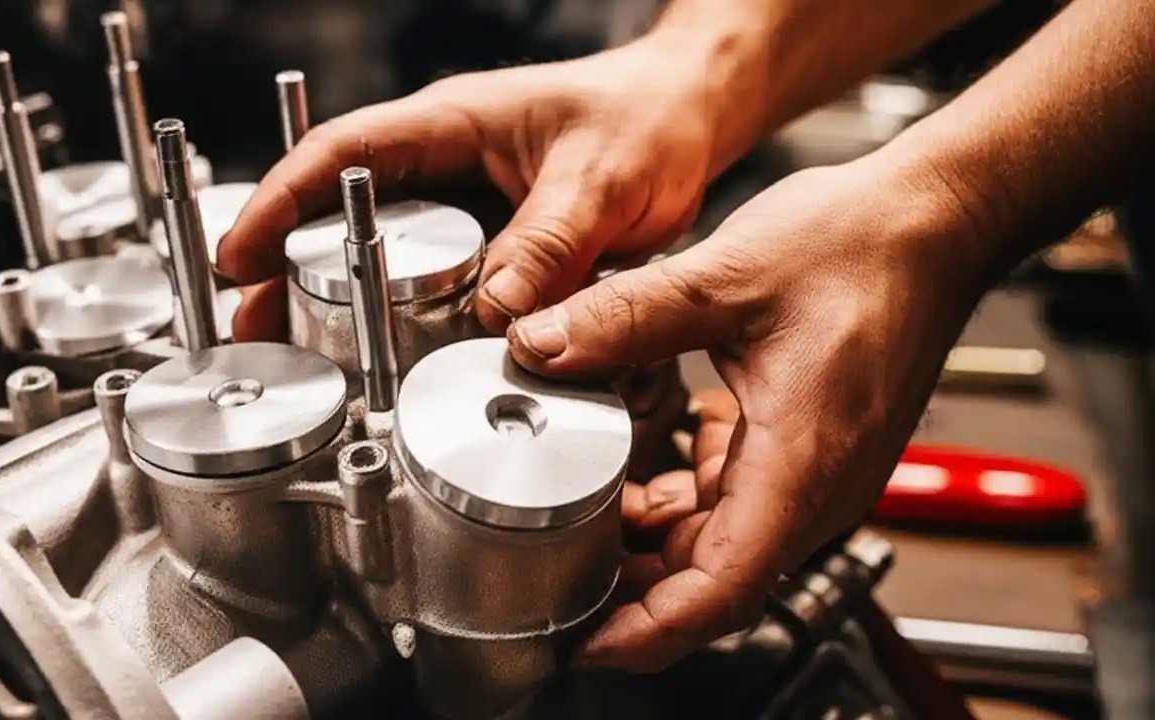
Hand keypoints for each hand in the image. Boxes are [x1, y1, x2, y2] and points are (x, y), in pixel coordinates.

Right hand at [218, 31, 748, 339]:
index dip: (279, 204)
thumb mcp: (601, 179)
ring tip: (299, 359)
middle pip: (340, 215)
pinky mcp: (493, 247)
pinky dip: (408, 320)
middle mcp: (445, 166)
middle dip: (288, 270)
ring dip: (337, 302)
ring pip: (382, 256)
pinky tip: (393, 360)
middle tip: (252, 332)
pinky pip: (437, 285)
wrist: (689, 119)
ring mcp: (465, 208)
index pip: (340, 156)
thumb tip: (495, 315)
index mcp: (451, 125)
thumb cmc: (646, 119)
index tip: (237, 256)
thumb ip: (549, 245)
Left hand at [505, 156, 994, 671]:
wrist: (931, 222)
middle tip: (557, 565)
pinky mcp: (810, 451)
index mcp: (803, 463)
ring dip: (654, 534)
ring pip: (721, 541)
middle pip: (712, 576)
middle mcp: (816, 487)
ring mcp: (816, 473)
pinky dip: (687, 493)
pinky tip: (653, 455)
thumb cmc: (864, 248)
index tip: (584, 643)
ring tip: (587, 503)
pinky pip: (738, 501)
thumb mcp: (725, 275)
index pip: (721, 589)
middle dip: (633, 582)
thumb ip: (622, 317)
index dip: (647, 631)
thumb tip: (540, 344)